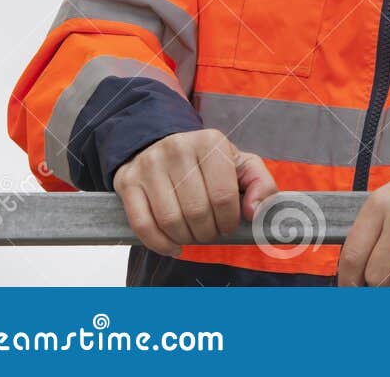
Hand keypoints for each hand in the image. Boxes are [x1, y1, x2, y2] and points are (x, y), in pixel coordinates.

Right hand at [112, 129, 276, 256]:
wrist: (160, 144)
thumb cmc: (207, 162)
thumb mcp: (240, 164)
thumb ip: (261, 184)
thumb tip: (255, 212)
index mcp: (211, 142)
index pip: (223, 195)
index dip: (229, 220)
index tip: (229, 226)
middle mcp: (178, 149)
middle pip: (197, 211)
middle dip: (208, 232)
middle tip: (211, 232)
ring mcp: (150, 165)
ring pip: (170, 220)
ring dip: (186, 238)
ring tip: (193, 236)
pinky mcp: (127, 181)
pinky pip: (143, 224)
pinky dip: (159, 244)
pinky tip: (173, 247)